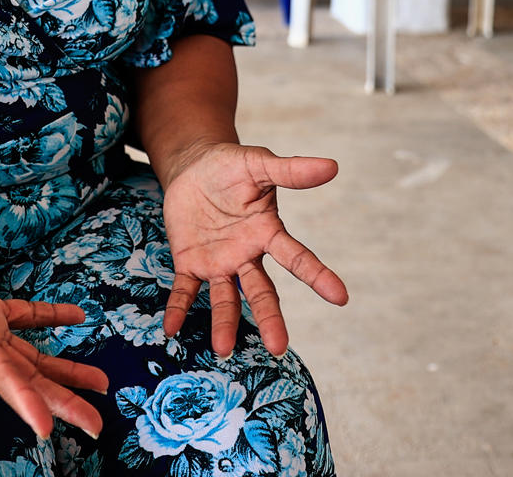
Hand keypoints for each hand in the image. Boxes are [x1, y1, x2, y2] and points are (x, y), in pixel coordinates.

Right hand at [0, 228, 107, 438]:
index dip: (23, 399)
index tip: (47, 427)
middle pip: (23, 377)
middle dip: (59, 401)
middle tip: (96, 426)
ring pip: (28, 356)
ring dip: (63, 370)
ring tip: (101, 383)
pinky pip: (21, 318)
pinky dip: (49, 318)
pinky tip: (76, 317)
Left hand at [159, 143, 348, 356]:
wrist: (194, 167)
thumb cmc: (232, 166)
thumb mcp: (259, 163)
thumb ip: (290, 170)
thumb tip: (332, 166)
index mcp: (267, 232)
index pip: (297, 257)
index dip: (318, 275)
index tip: (341, 297)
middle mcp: (247, 255)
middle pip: (261, 291)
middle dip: (269, 318)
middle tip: (278, 348)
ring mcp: (219, 263)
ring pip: (226, 298)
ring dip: (225, 323)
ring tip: (223, 349)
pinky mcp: (190, 263)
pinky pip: (184, 290)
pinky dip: (178, 308)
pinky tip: (171, 328)